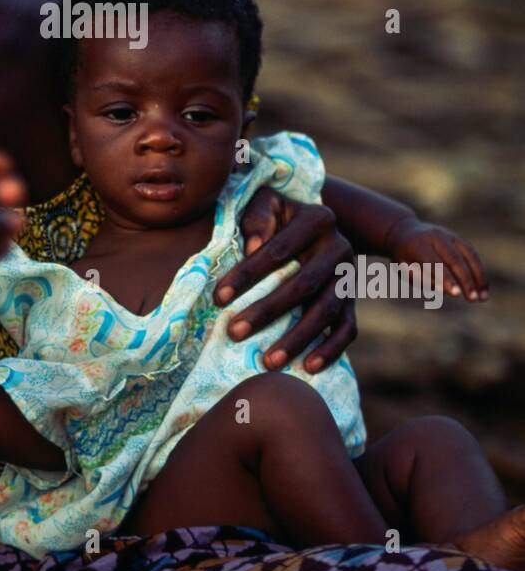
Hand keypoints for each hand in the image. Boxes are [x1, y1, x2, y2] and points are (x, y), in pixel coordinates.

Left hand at [214, 188, 355, 374]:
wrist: (310, 224)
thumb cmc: (274, 216)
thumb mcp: (263, 203)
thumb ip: (256, 218)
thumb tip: (253, 248)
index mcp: (317, 218)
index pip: (278, 251)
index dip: (247, 275)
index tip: (219, 298)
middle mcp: (339, 246)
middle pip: (302, 284)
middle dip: (267, 311)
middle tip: (234, 333)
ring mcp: (349, 275)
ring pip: (326, 310)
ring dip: (297, 339)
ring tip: (268, 362)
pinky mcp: (353, 299)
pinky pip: (348, 329)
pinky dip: (331, 350)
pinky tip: (308, 367)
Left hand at [386, 217, 487, 301]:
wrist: (404, 231)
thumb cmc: (404, 257)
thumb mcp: (404, 269)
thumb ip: (420, 279)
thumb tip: (443, 289)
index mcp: (418, 244)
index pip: (434, 263)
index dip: (446, 279)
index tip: (457, 294)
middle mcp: (435, 237)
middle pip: (454, 259)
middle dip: (465, 280)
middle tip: (472, 299)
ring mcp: (449, 235)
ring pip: (468, 255)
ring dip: (478, 276)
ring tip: (483, 297)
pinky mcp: (458, 238)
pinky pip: (472, 253)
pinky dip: (480, 271)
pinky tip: (484, 288)